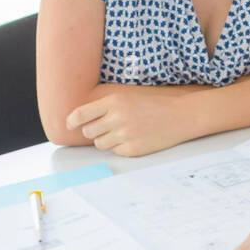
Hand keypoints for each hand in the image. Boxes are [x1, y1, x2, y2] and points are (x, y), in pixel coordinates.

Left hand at [66, 86, 196, 155]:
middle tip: (107, 128)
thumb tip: (84, 121)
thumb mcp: (129, 97)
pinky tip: (135, 138)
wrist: (180, 116)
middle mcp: (117, 117)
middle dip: (94, 132)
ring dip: (107, 140)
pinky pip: (116, 152)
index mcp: (114, 102)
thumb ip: (108, 107)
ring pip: (100, 144)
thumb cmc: (155, 105)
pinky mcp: (133, 148)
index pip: (82, 114)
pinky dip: (121, 147)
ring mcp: (125, 134)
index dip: (72, 121)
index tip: (69, 125)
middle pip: (89, 132)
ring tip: (124, 132)